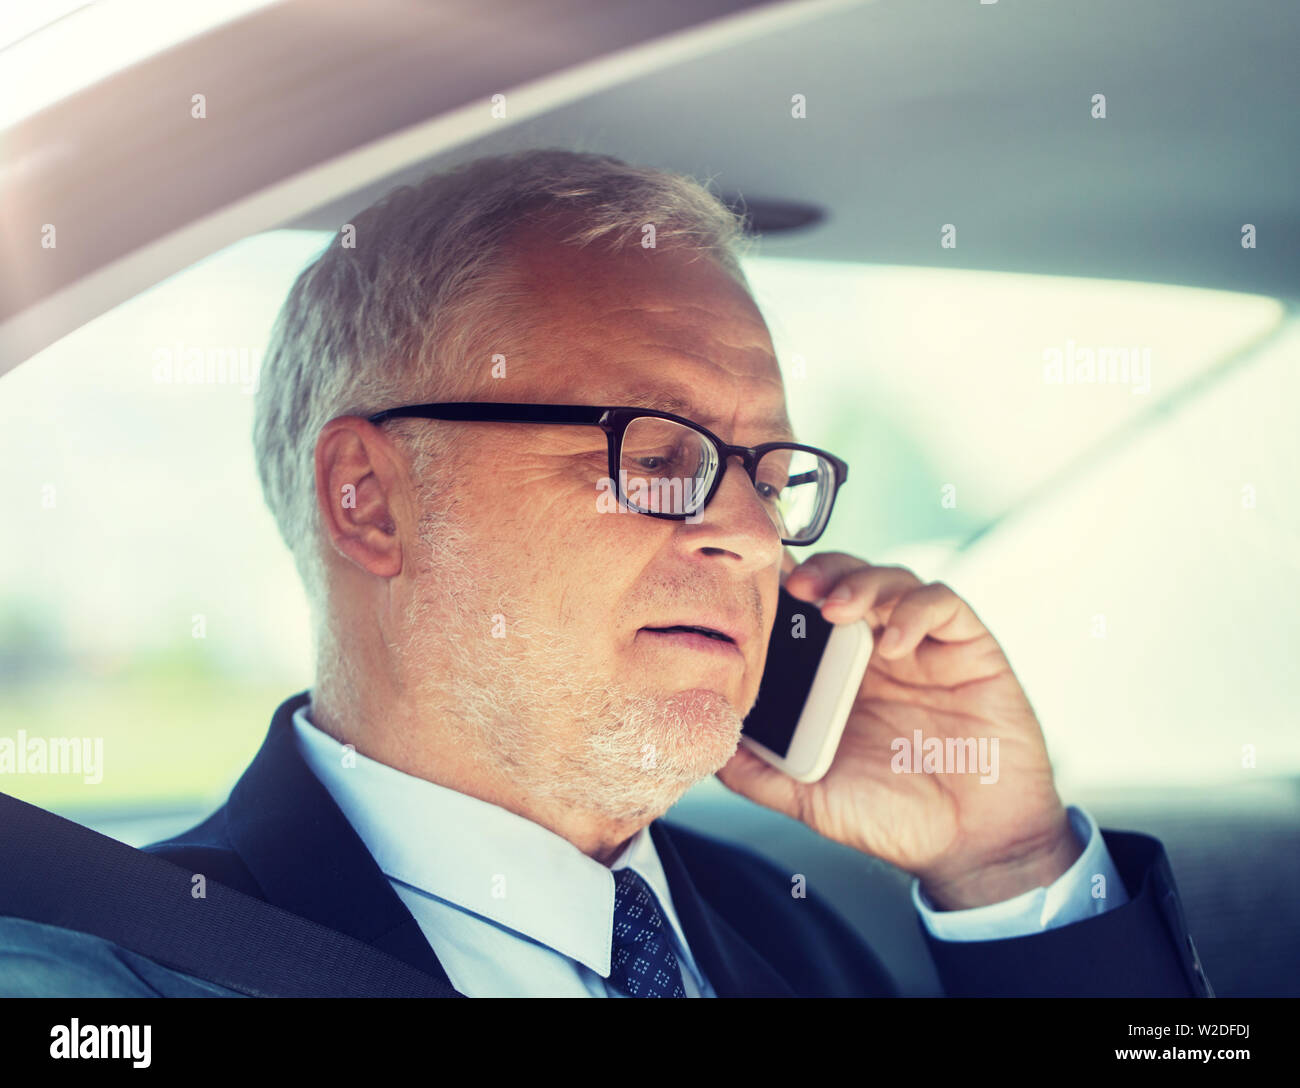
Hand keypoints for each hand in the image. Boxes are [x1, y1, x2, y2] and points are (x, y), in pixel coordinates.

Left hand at [716, 550, 1082, 908]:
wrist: (974, 846)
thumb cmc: (894, 819)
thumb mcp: (809, 797)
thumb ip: (757, 771)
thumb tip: (706, 742)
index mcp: (835, 674)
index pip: (803, 609)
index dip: (780, 587)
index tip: (753, 586)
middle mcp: (875, 649)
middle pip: (845, 577)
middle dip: (819, 572)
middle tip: (797, 589)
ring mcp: (923, 644)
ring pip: (891, 578)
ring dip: (861, 582)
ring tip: (837, 608)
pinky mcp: (969, 647)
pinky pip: (943, 604)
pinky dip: (915, 610)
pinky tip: (893, 642)